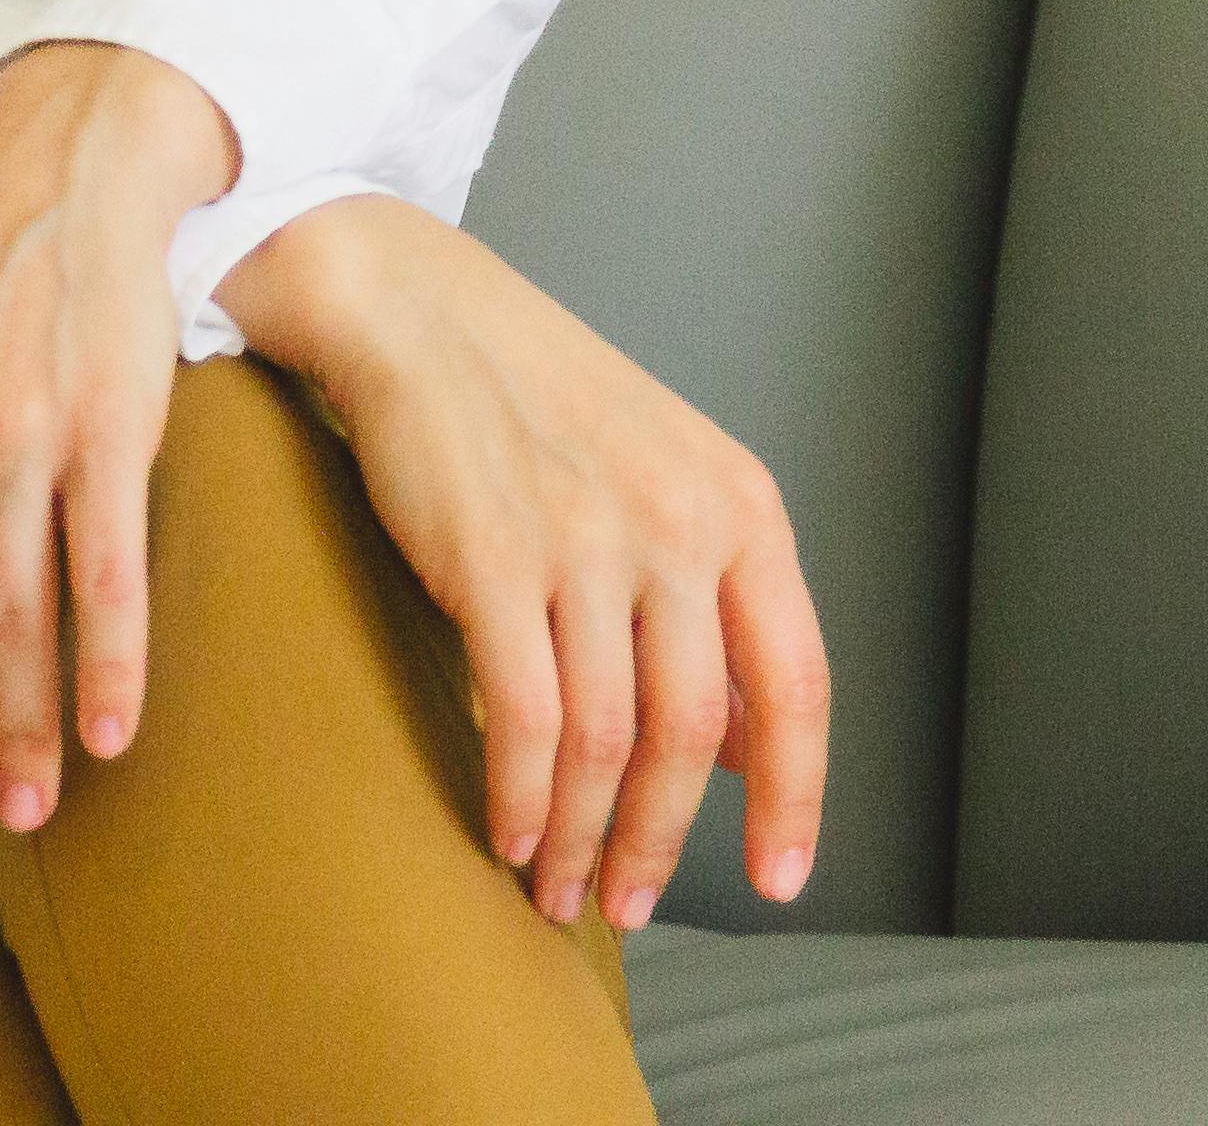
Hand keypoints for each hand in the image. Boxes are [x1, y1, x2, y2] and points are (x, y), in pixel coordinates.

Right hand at [216, 193, 829, 928]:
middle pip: (695, 735)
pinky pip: (522, 718)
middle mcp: (680, 521)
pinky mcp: (493, 558)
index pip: (796, 682)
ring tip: (555, 885)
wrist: (410, 307)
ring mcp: (589, 538)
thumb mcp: (662, 469)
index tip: (778, 876)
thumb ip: (712, 592)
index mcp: (740, 503)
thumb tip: (747, 743)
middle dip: (661, 844)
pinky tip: (505, 830)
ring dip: (580, 838)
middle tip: (627, 901)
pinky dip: (518, 796)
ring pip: (607, 741)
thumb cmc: (530, 395)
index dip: (795, 798)